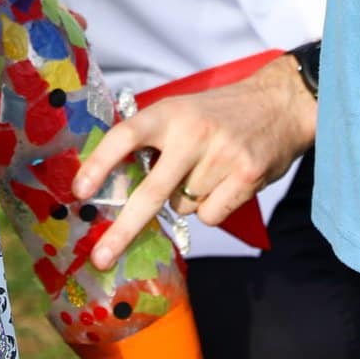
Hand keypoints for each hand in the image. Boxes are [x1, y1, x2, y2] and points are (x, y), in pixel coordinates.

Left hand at [71, 54, 315, 270]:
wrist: (279, 103)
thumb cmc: (219, 113)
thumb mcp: (181, 110)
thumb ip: (152, 139)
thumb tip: (114, 185)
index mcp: (169, 113)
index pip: (126, 135)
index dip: (100, 164)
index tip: (80, 192)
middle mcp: (193, 133)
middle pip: (151, 191)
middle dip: (123, 229)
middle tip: (101, 256)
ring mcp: (221, 155)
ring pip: (182, 207)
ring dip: (186, 200)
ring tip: (206, 170)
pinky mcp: (246, 176)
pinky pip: (210, 215)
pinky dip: (212, 207)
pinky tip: (224, 182)